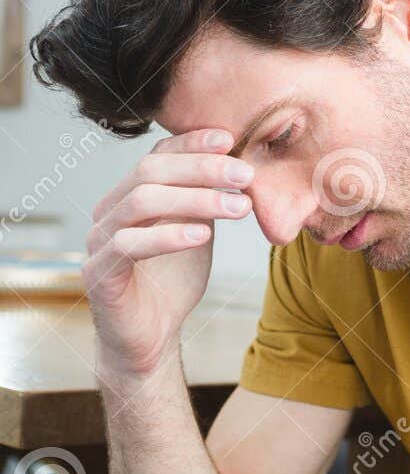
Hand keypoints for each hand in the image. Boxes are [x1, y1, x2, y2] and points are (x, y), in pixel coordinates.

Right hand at [84, 129, 253, 378]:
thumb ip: (206, 202)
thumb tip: (239, 166)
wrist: (150, 335)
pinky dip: (168, 237)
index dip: (192, 144)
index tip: (231, 138)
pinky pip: (129, 245)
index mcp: (131, 196)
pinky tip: (202, 236)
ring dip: (195, 200)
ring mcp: (100, 240)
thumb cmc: (173, 281)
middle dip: (202, 169)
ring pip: (141, 202)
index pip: (158, 156)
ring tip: (238, 207)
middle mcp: (110, 211)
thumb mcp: (197, 232)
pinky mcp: (99, 272)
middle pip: (150, 172)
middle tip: (245, 174)